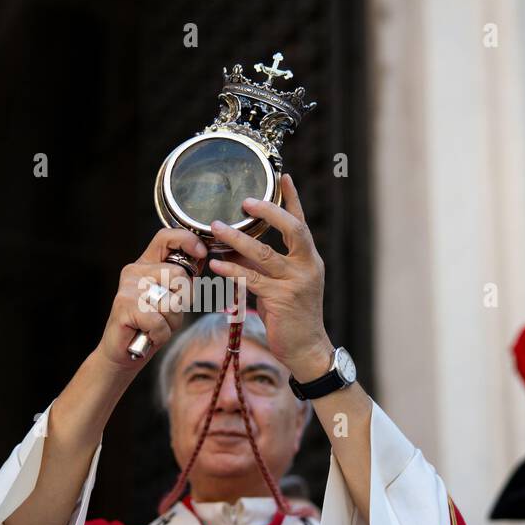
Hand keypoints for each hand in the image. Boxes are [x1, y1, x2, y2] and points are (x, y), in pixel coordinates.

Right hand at [96, 227, 207, 369]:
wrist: (122, 353)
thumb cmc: (148, 326)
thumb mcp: (169, 298)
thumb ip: (180, 280)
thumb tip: (201, 258)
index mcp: (145, 264)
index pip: (166, 238)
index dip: (187, 240)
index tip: (201, 253)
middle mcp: (134, 271)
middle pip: (178, 275)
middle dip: (182, 301)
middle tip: (166, 316)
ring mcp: (128, 288)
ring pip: (171, 301)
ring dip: (171, 322)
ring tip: (155, 326)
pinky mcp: (125, 306)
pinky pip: (160, 321)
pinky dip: (160, 334)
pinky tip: (148, 335)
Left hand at [206, 174, 333, 381]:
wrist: (307, 349)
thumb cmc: (292, 317)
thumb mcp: (281, 286)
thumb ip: (262, 266)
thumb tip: (233, 248)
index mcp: (309, 259)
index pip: (300, 223)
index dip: (292, 198)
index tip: (282, 176)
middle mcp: (307, 266)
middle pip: (291, 229)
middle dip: (268, 212)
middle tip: (245, 201)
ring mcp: (296, 282)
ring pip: (264, 254)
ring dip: (237, 240)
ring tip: (216, 229)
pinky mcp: (282, 299)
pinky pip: (252, 279)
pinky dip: (232, 270)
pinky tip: (216, 265)